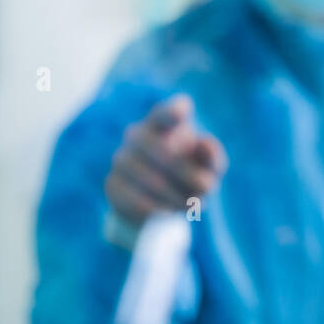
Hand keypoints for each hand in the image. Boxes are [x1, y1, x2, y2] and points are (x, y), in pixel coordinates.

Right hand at [104, 94, 227, 226]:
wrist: (158, 203)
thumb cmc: (190, 174)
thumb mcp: (209, 167)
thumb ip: (212, 155)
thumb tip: (204, 143)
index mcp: (163, 122)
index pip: (165, 113)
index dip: (173, 111)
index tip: (184, 110)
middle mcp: (137, 134)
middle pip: (165, 151)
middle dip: (191, 174)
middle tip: (209, 188)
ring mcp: (120, 159)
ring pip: (154, 180)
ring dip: (178, 196)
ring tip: (192, 204)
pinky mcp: (112, 185)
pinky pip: (138, 201)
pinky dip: (160, 210)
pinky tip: (170, 212)